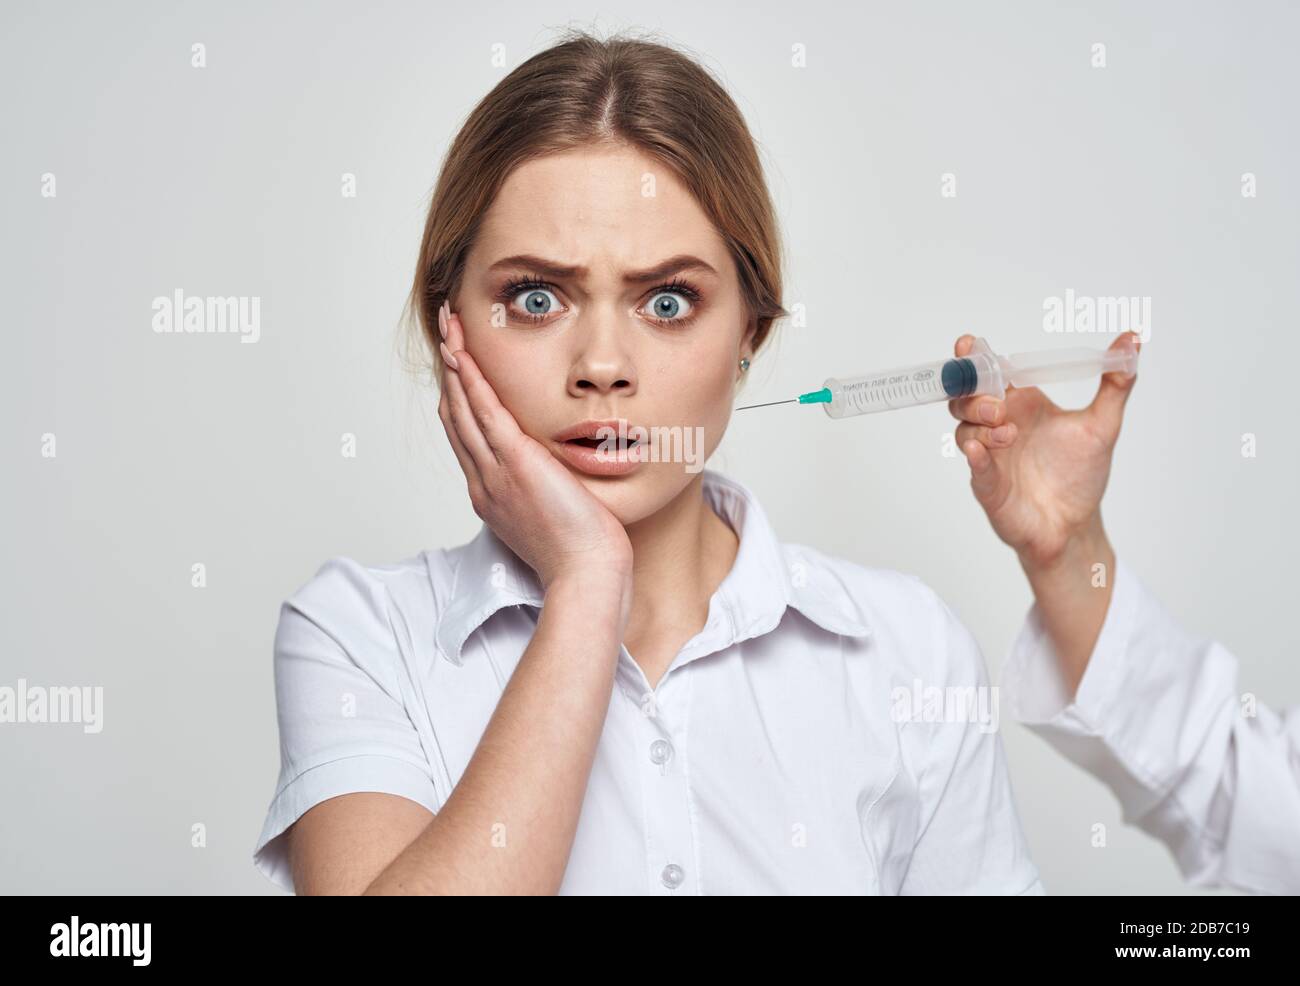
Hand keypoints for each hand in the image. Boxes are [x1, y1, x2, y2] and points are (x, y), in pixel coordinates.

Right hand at [436, 301, 633, 602]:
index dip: (459, 397)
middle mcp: (484, 481)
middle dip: (450, 370)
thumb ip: (549, 491)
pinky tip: (465, 351)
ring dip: (455, 361)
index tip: (460, 366)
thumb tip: (558, 475)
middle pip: (456, 415)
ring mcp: (495, 472)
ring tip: (449, 325)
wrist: (586, 576)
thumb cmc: (582, 556)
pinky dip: (472, 379)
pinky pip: (485, 412)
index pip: (466, 436)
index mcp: (492, 494)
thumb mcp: (557, 517)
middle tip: (446, 332)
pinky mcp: (515, 463)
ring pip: (463, 407)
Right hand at [949, 331, 1141, 570]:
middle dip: (974, 392)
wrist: (1075, 523)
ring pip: (965, 429)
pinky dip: (974, 455)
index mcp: (1021, 404)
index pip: (991, 372)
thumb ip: (1115, 383)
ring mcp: (990, 455)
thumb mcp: (1103, 424)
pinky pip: (973, 466)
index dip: (976, 356)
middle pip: (966, 397)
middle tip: (1000, 405)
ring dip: (980, 424)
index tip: (971, 343)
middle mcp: (999, 425)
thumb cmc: (1080, 475)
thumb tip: (1134, 339)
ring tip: (1008, 432)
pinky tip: (980, 450)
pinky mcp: (987, 485)